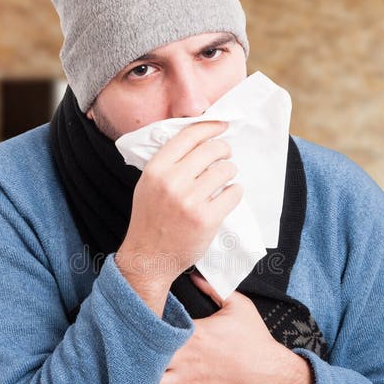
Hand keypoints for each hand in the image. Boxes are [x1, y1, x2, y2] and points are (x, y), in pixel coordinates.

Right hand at [118, 120, 243, 284]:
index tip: (221, 126)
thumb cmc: (150, 220)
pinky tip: (229, 195)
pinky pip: (233, 193)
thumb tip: (197, 140)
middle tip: (225, 156)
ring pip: (226, 170)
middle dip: (224, 150)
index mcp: (156, 169)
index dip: (210, 126)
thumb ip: (167, 162)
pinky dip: (235, 192)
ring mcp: (190, 201)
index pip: (189, 136)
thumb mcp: (148, 184)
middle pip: (211, 150)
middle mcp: (172, 182)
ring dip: (230, 171)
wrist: (148, 257)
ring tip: (225, 179)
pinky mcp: (206, 219)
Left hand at [132, 271, 311, 383]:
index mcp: (192, 332)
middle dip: (126, 353)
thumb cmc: (254, 339)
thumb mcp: (238, 306)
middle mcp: (184, 357)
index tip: (123, 318)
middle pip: (147, 355)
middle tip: (105, 351)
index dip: (139, 322)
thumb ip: (215, 288)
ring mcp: (186, 380)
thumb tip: (195, 273)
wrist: (268, 374)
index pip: (158, 325)